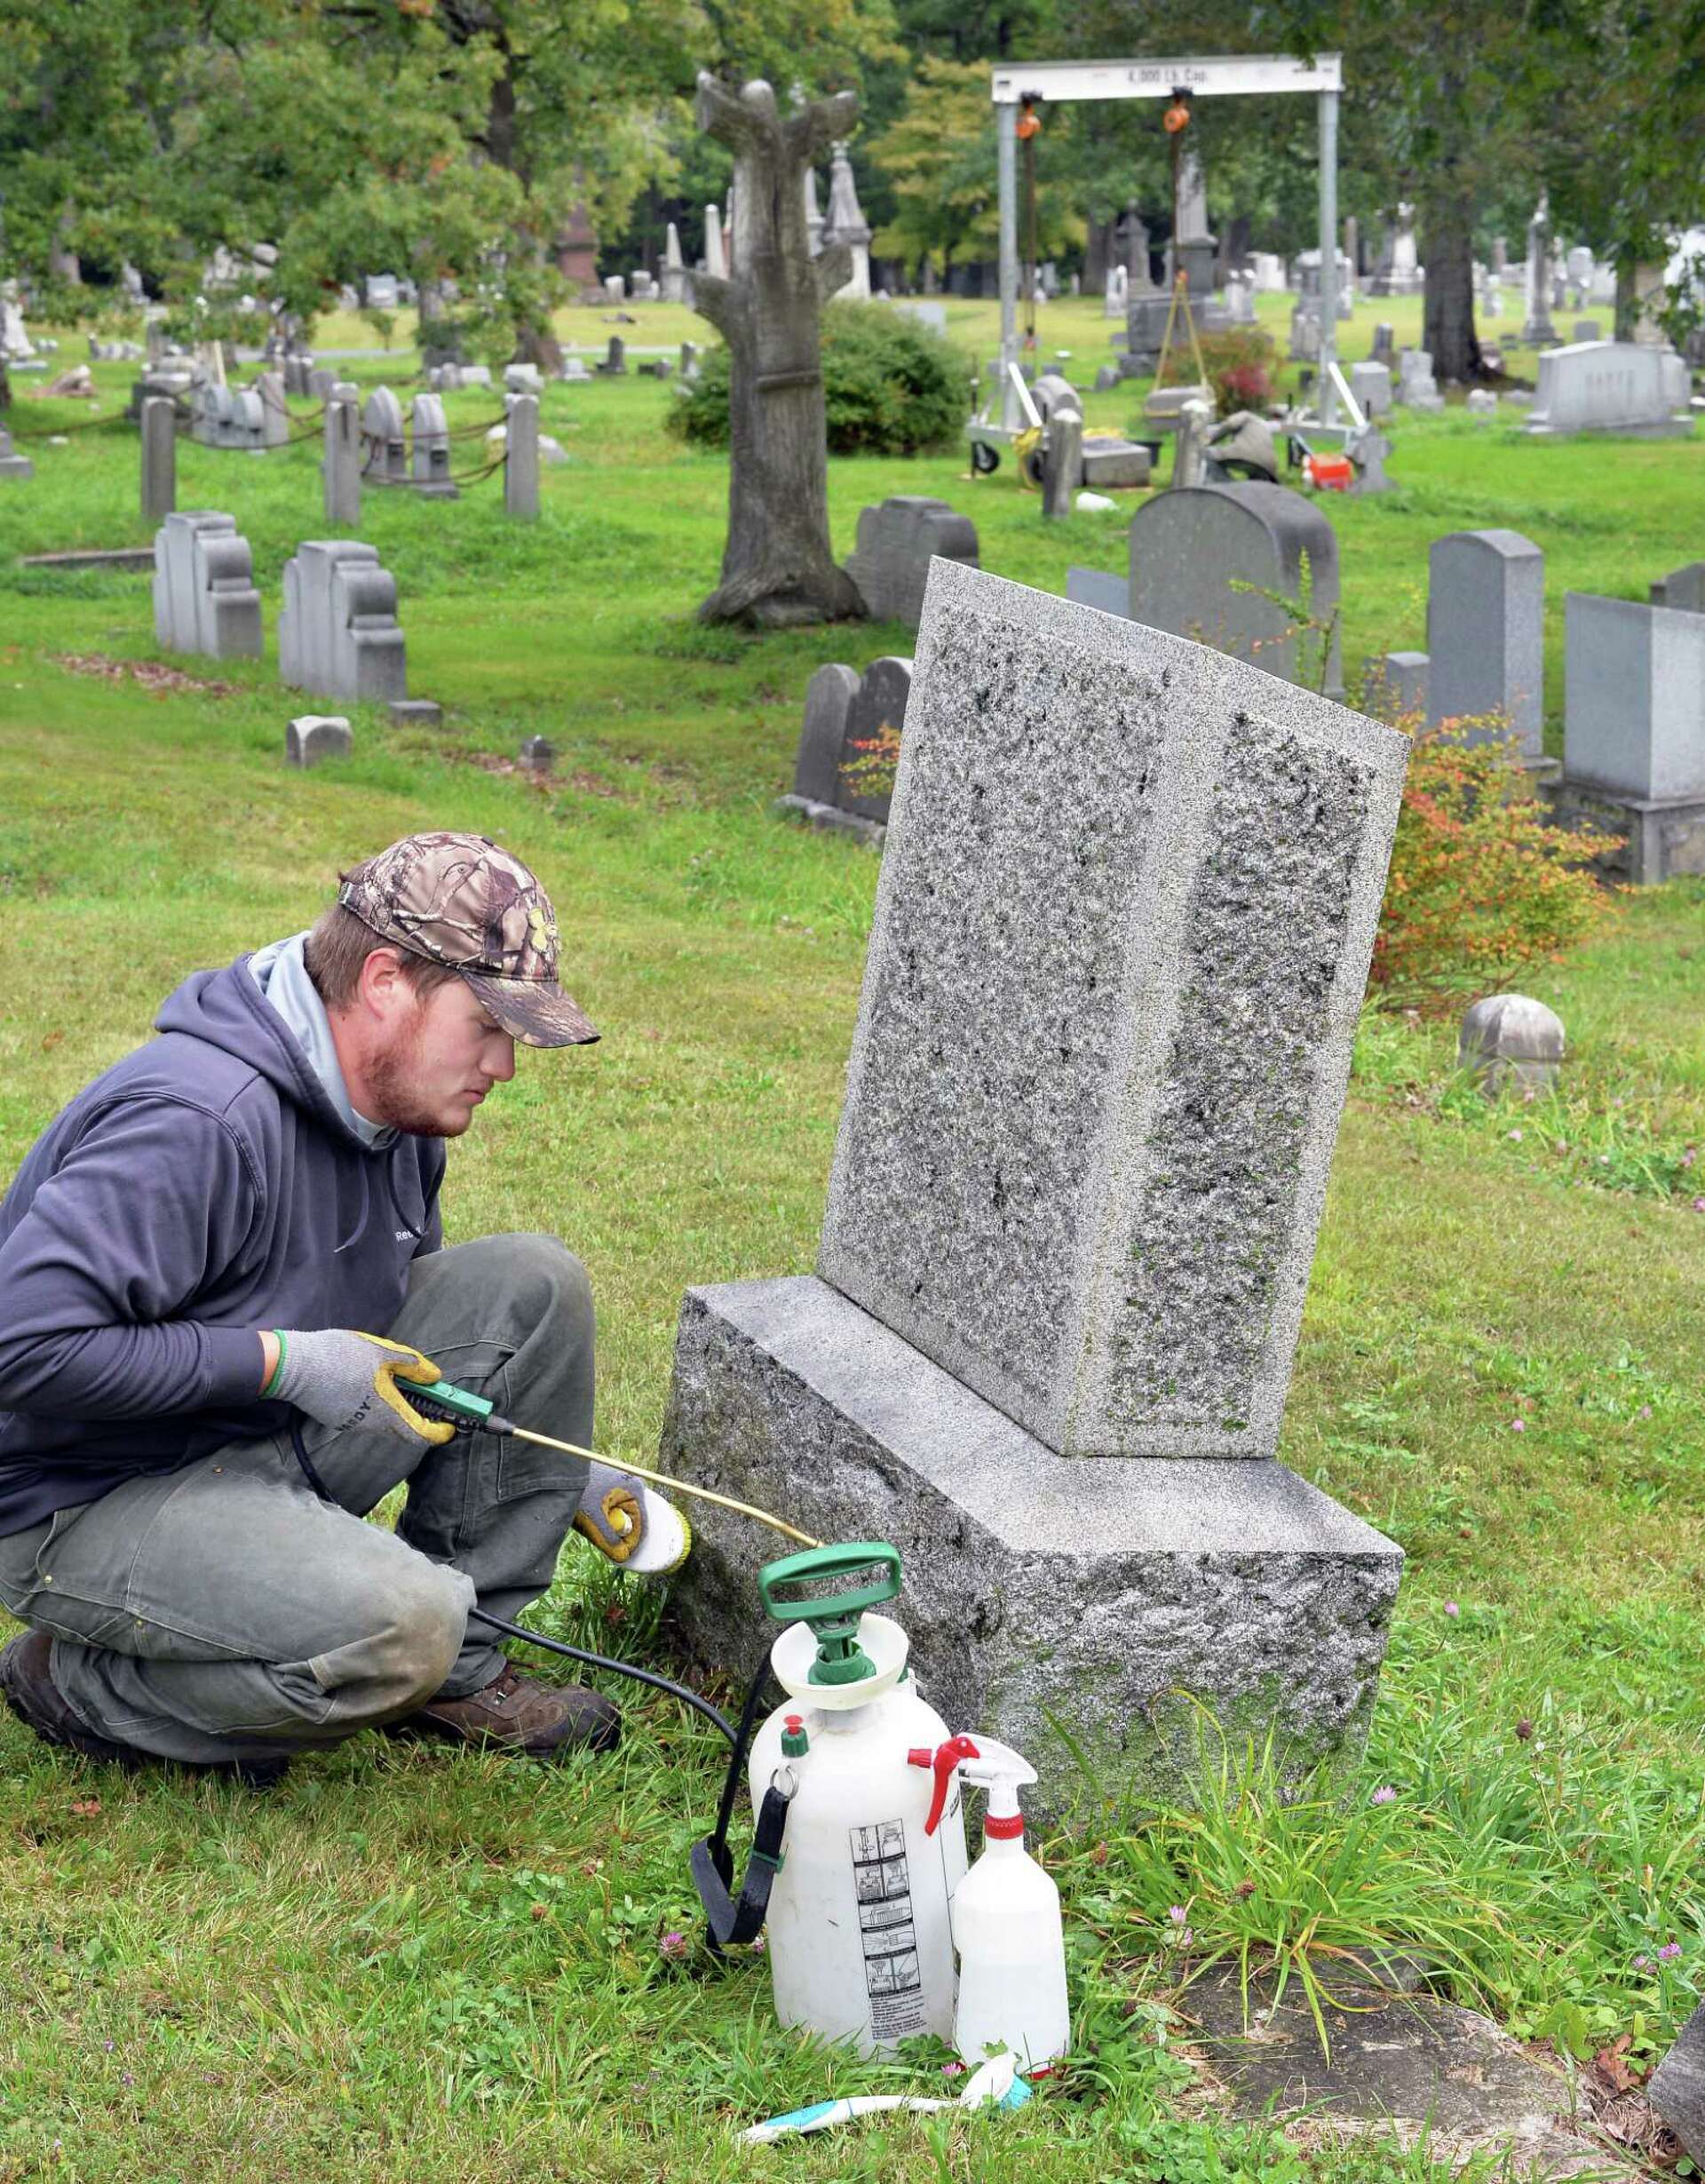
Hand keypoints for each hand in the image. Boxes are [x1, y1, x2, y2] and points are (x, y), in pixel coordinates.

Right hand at [269, 1328, 453, 1447]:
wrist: (293, 1365)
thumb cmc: (339, 1356)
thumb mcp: (383, 1353)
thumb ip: (413, 1366)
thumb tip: (435, 1377)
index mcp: (386, 1411)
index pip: (421, 1435)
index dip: (440, 1432)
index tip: (450, 1424)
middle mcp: (371, 1425)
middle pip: (403, 1428)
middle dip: (419, 1414)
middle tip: (425, 1393)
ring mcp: (352, 1424)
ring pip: (383, 1420)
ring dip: (395, 1404)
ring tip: (391, 1376)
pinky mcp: (338, 1419)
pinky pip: (365, 1415)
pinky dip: (375, 1402)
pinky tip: (365, 1379)